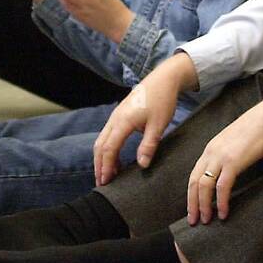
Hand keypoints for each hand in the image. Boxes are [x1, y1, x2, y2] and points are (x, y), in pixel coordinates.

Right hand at [92, 53, 197, 184]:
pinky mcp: (120, 115)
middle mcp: (115, 118)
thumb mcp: (158, 125)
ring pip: (102, 140)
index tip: (106, 182)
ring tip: (107, 174)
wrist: (163, 79)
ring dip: (102, 158)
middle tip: (102, 183)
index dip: (105, 167)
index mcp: (123, 121)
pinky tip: (115, 158)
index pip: (108, 149)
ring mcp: (116, 116)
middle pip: (99, 146)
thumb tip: (142, 164)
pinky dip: (107, 149)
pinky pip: (108, 135)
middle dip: (99, 166)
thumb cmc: (162, 100)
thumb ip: (149, 145)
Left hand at [187, 93, 262, 223]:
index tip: (193, 207)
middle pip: (195, 182)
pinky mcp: (233, 162)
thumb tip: (229, 169)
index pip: (195, 174)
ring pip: (204, 186)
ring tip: (207, 220)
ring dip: (204, 206)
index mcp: (211, 148)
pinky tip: (224, 213)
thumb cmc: (258, 129)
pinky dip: (221, 202)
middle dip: (193, 203)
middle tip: (193, 220)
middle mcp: (211, 153)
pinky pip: (222, 187)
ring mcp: (221, 157)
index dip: (192, 193)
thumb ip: (228, 154)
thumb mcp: (235, 141)